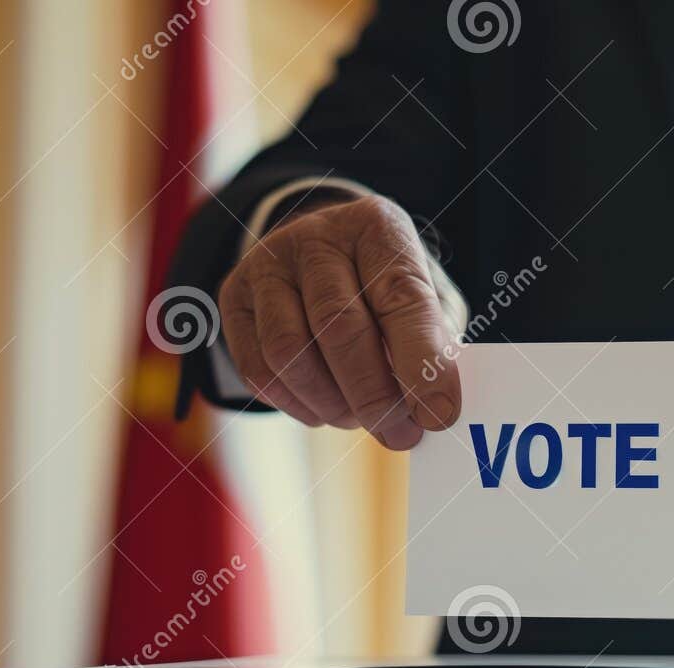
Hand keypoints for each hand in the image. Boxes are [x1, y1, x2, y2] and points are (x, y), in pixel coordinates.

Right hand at [217, 194, 461, 449]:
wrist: (324, 258)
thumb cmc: (389, 289)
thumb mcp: (429, 300)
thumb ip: (437, 344)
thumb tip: (435, 405)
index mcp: (378, 228)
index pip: (402, 297)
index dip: (422, 363)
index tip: (440, 414)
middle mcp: (317, 236)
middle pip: (339, 327)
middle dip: (375, 396)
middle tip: (401, 434)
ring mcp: (267, 263)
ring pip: (290, 351)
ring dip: (331, 403)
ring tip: (360, 419)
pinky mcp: (234, 296)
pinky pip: (257, 368)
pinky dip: (295, 404)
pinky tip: (324, 410)